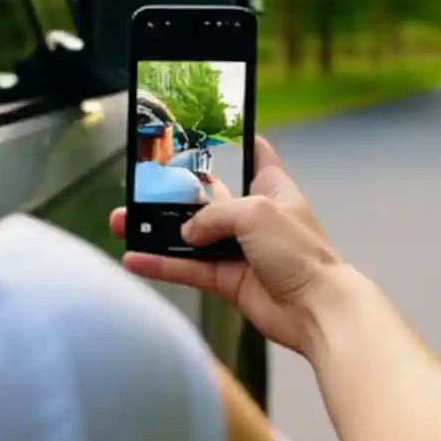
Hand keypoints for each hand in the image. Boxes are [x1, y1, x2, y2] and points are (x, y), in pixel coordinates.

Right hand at [110, 137, 352, 357]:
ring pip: (190, 237)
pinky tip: (135, 259)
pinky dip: (162, 265)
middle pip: (205, 199)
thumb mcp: (256, 212)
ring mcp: (239, 250)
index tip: (207, 131)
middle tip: (139, 188)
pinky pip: (188, 269)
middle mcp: (253, 218)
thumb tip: (187, 234)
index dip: (234, 141)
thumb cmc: (302, 253)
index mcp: (271, 189)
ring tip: (123, 223)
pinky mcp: (228, 281)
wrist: (317, 309)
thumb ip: (213, 215)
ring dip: (156, 231)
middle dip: (172, 194)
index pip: (255, 155)